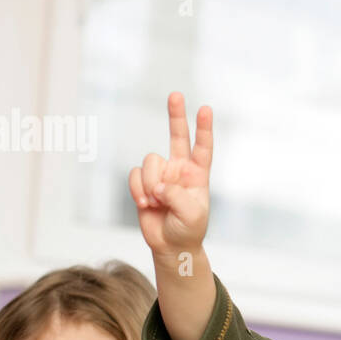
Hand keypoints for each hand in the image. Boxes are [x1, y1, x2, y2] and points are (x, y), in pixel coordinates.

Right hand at [128, 92, 212, 256]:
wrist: (171, 245)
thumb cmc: (188, 229)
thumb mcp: (191, 214)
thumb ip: (177, 195)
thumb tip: (159, 184)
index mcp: (198, 174)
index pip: (202, 148)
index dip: (204, 129)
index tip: (205, 109)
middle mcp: (179, 169)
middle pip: (177, 136)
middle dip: (176, 115)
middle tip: (176, 94)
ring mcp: (161, 174)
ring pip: (150, 161)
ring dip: (150, 183)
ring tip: (157, 202)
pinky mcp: (143, 183)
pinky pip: (135, 175)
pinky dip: (138, 189)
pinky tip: (145, 204)